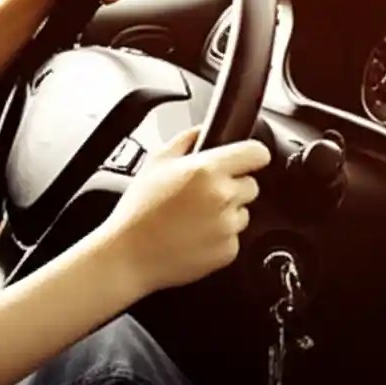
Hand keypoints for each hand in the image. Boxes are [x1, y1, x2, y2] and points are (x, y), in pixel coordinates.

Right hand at [93, 126, 270, 296]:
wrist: (128, 254)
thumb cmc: (138, 209)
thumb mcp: (155, 161)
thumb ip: (186, 139)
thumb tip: (205, 130)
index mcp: (206, 170)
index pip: (257, 153)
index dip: (252, 155)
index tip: (246, 160)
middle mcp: (222, 196)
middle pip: (251, 185)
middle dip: (232, 186)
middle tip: (202, 194)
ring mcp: (227, 226)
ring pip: (243, 212)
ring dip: (226, 212)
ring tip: (193, 217)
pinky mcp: (228, 251)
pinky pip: (233, 237)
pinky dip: (219, 236)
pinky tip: (193, 235)